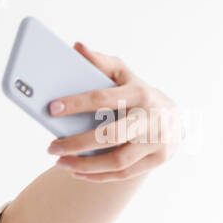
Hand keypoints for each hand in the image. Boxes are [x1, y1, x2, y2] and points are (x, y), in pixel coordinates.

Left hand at [44, 41, 182, 181]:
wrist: (172, 118)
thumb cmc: (137, 94)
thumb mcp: (123, 75)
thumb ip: (100, 63)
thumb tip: (77, 47)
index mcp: (141, 92)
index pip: (104, 98)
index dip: (77, 103)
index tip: (51, 108)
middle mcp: (152, 117)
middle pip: (110, 135)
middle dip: (77, 143)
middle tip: (50, 147)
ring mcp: (158, 140)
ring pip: (117, 160)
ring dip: (84, 164)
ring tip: (59, 162)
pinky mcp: (158, 159)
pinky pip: (124, 173)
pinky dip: (97, 175)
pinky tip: (76, 172)